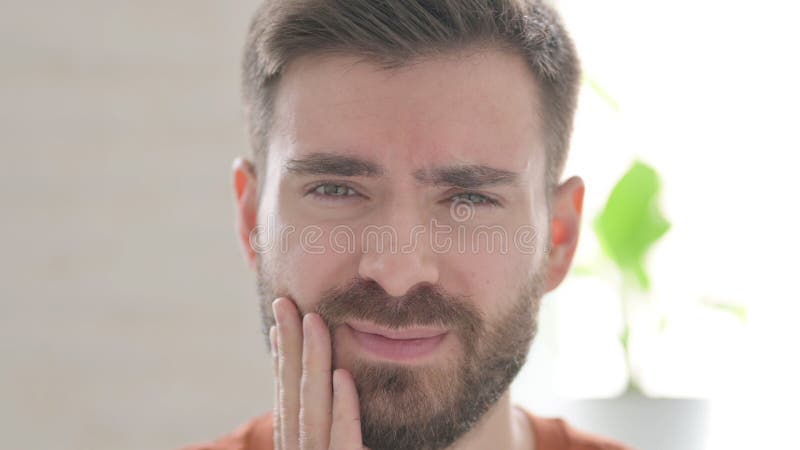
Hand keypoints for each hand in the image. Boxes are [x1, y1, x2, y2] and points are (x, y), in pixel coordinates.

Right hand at [270, 297, 365, 449]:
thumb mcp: (334, 446)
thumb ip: (333, 426)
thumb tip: (338, 380)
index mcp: (297, 447)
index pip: (286, 398)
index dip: (281, 359)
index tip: (276, 323)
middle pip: (292, 395)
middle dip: (288, 346)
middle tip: (284, 302)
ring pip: (311, 410)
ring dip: (312, 362)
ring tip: (313, 321)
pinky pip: (343, 442)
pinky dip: (343, 408)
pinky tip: (342, 375)